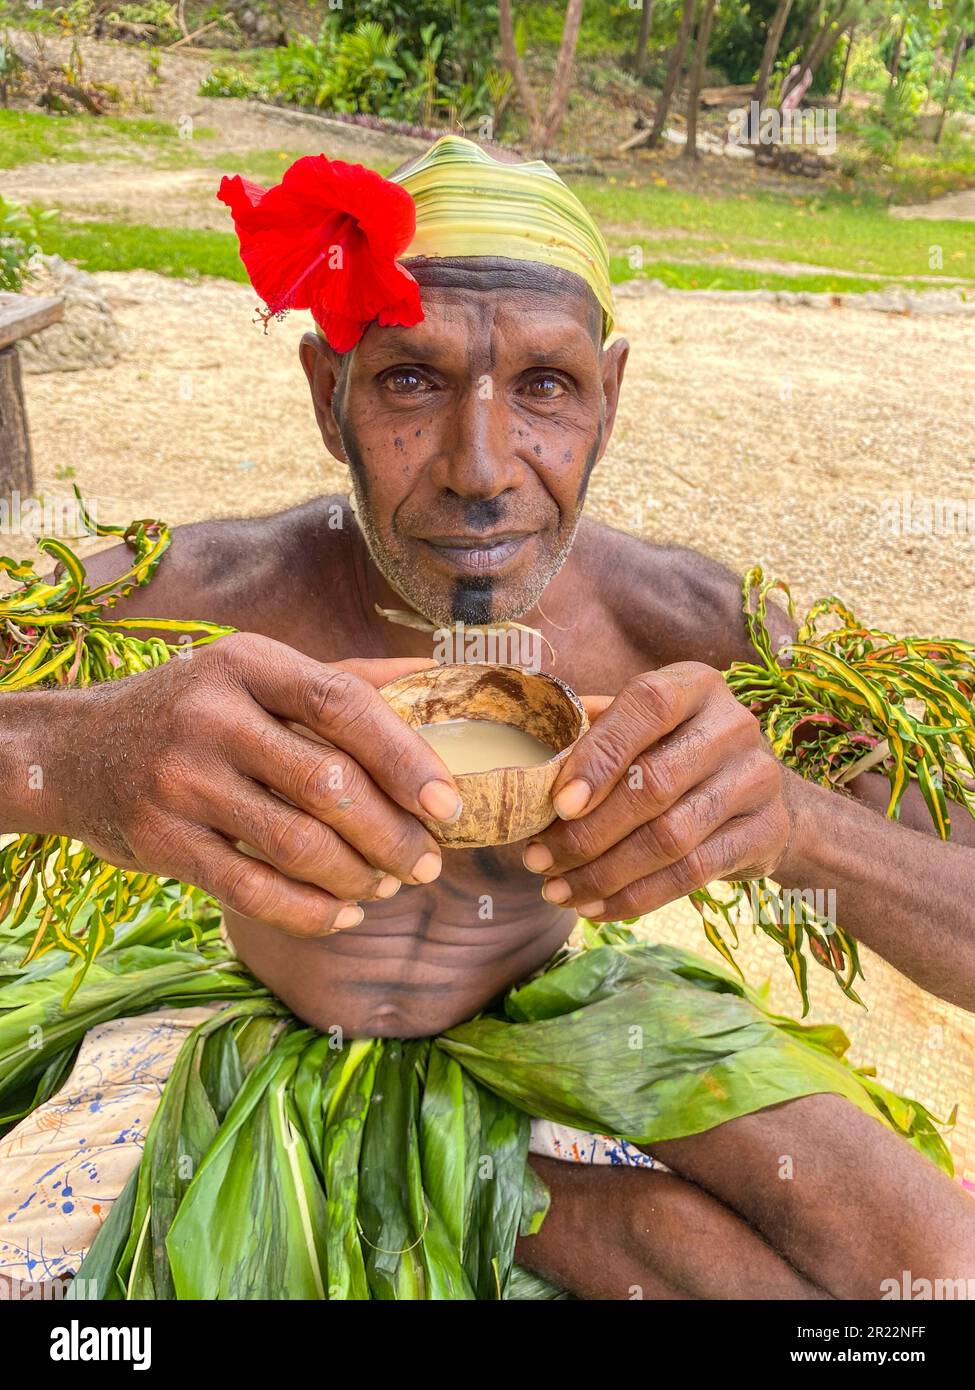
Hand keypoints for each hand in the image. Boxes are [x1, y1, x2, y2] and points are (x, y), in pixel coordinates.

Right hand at [48, 634, 460, 936]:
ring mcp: (181, 780)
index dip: (405, 756)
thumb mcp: (255, 673)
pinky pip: (252, 889)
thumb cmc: (194, 710)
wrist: (75, 752)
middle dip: (392, 833)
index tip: (447, 802)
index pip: (343, 704)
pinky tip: (344, 913)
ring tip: (388, 886)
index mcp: (248, 663)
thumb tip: (437, 679)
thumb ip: (342, 680)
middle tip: (427, 861)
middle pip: (328, 783)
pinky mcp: (161, 841)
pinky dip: (310, 911)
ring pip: (295, 843)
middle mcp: (212, 717)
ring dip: (357, 876)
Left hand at [522, 663, 789, 919]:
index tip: (557, 804)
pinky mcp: (767, 831)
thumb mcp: (640, 728)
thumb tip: (531, 767)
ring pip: (671, 838)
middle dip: (586, 833)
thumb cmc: (674, 751)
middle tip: (537, 860)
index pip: (646, 708)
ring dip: (604, 873)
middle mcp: (732, 725)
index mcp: (693, 685)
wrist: (761, 793)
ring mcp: (757, 779)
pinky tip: (597, 907)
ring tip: (558, 891)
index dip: (599, 756)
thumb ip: (592, 735)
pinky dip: (637, 897)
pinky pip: (693, 874)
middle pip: (654, 785)